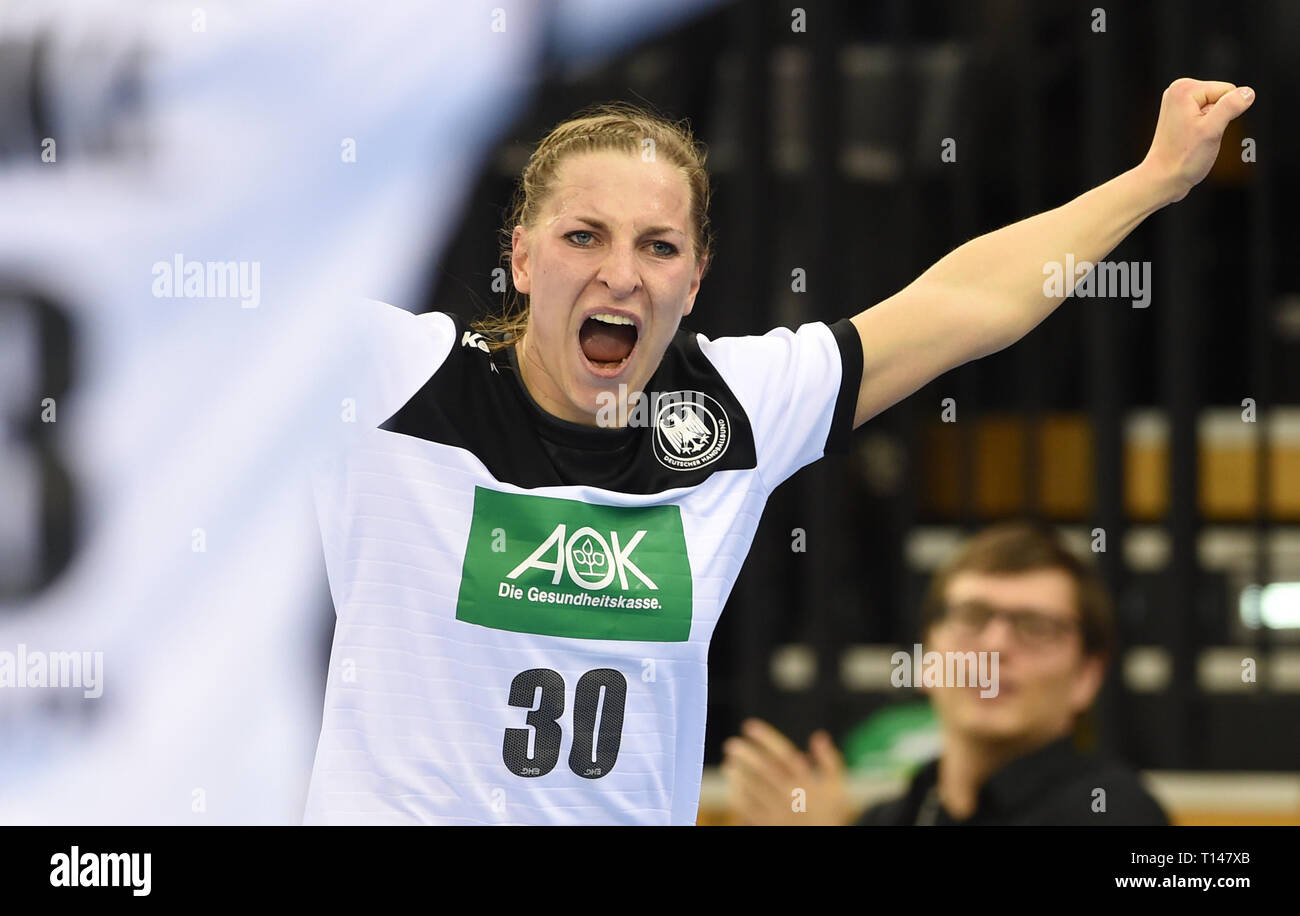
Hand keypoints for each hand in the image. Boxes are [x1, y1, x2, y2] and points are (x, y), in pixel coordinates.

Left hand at [721, 719, 851, 825]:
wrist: (822, 842)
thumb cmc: (829, 815)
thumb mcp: (837, 789)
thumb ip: (830, 761)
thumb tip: (819, 736)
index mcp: (808, 783)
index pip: (784, 754)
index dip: (766, 738)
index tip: (749, 726)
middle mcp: (792, 796)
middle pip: (765, 770)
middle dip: (746, 755)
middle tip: (731, 745)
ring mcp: (779, 813)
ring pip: (754, 789)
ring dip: (739, 774)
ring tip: (729, 762)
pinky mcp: (768, 826)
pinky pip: (748, 810)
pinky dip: (738, 796)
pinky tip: (733, 785)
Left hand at [1140, 77, 1253, 203]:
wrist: (1163, 180)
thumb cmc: (1183, 159)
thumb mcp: (1211, 130)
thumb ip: (1230, 107)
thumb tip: (1248, 92)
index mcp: (1184, 88)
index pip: (1228, 90)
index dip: (1225, 114)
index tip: (1205, 130)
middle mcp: (1178, 90)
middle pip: (1222, 97)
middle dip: (1219, 119)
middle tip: (1200, 137)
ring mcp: (1178, 103)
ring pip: (1217, 108)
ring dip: (1213, 125)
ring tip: (1195, 140)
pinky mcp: (1180, 115)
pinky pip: (1207, 116)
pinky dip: (1207, 129)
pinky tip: (1192, 140)